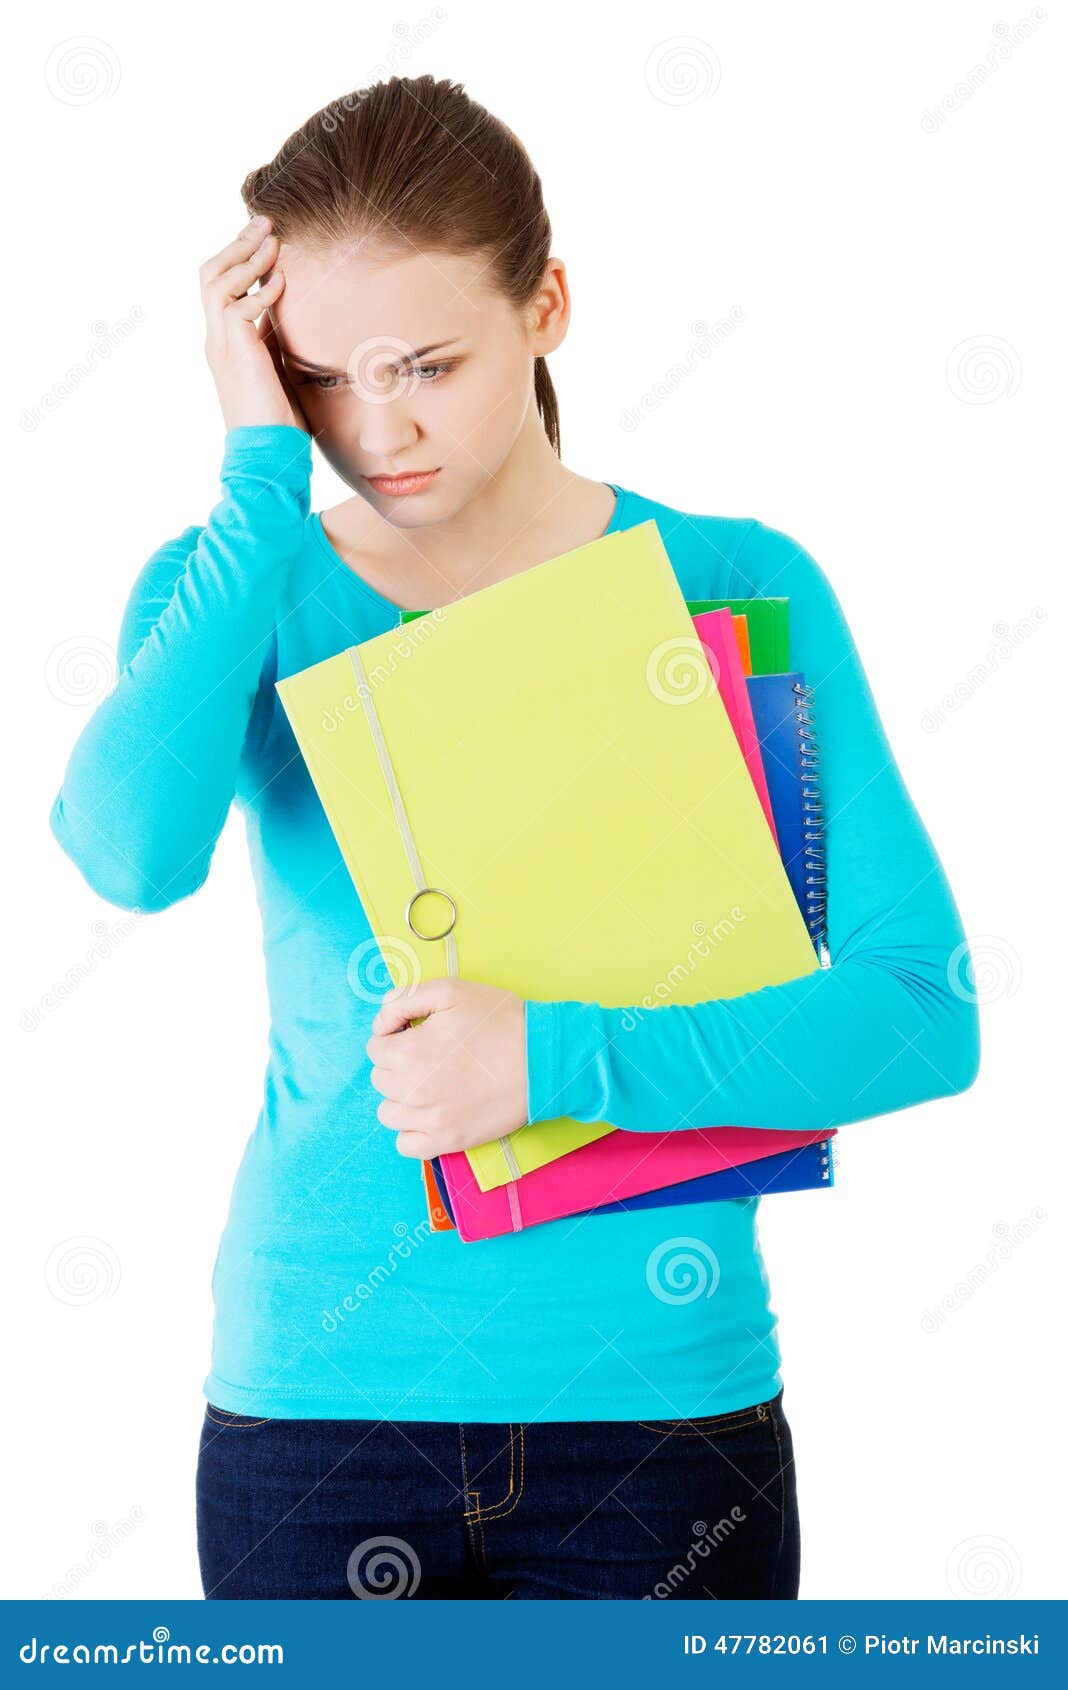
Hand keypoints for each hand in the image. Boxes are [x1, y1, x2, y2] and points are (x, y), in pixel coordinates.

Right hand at [200, 215, 309, 431]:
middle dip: (238, 243)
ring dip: (246, 257)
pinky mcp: (234, 354)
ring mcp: (221, 345)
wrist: (268, 454)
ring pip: (216, 282)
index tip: (268, 236)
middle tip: (266, 221)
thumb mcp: (281, 368)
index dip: (241, 256)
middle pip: (210, 273)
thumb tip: (294, 312)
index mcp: (227, 341)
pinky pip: (237, 306)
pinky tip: (282, 284)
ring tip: (273, 242)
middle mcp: (217, 339)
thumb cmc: (281, 420)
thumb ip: (278, 338)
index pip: (222, 285)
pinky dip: (259, 291)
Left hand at [366, 979, 529, 1160]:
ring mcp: (431, 1120)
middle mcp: (413, 1090)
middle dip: (397, 1064)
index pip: (375, 1048)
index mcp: (408, 1052)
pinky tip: (429, 1113)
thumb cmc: (500, 1021)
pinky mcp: (449, 1140)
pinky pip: (406, 1145)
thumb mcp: (452, 991)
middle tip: (429, 1055)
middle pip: (381, 1079)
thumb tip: (381, 1019)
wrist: (543, 1058)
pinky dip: (411, 1131)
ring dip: (401, 1097)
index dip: (394, 1036)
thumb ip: (406, 998)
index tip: (416, 1033)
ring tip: (429, 1083)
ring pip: (388, 1113)